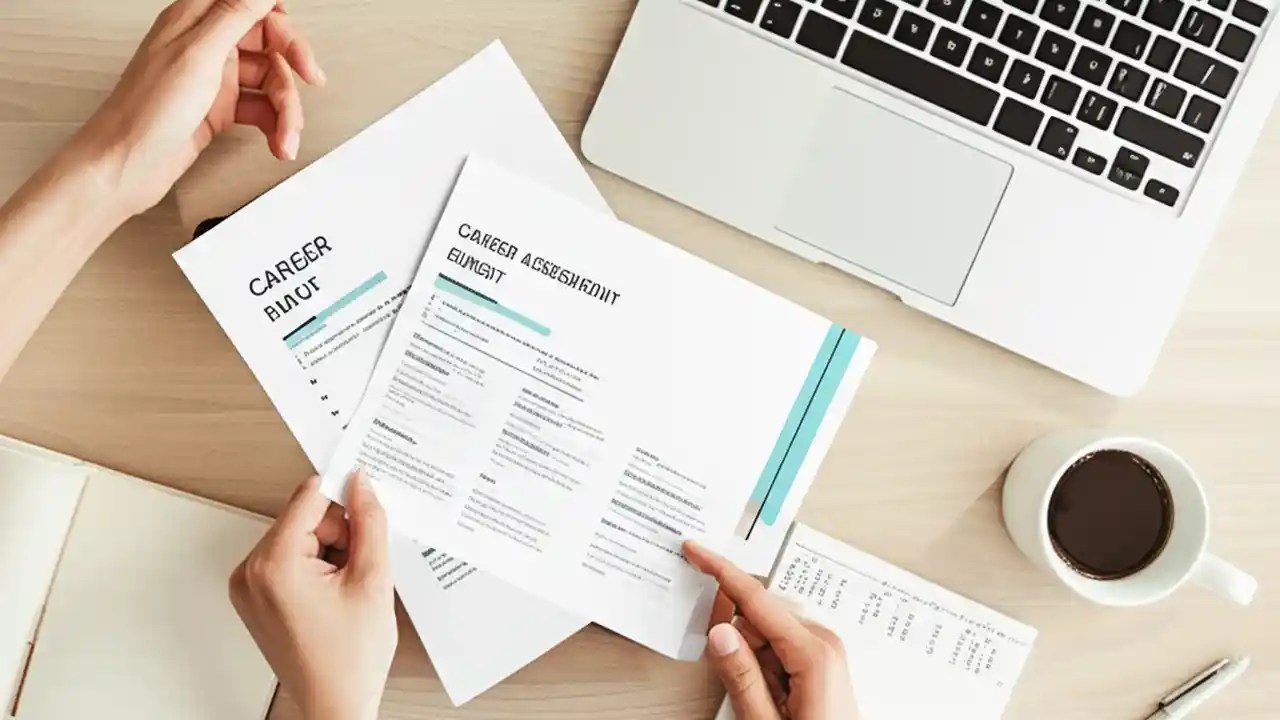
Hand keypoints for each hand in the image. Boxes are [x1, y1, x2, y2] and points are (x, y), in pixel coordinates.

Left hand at [72, 0, 323, 218]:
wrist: (125, 166)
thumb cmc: (146, 112)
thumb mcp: (198, 54)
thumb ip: (234, 13)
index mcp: (196, 19)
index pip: (249, 2)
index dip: (278, 15)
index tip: (298, 36)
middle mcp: (206, 44)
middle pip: (268, 40)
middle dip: (293, 62)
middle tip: (311, 78)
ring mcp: (214, 78)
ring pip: (269, 79)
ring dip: (286, 108)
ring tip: (287, 134)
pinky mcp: (219, 108)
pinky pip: (260, 108)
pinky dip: (274, 125)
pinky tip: (277, 140)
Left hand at [230, 473, 395, 719]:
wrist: (335, 704)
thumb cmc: (350, 660)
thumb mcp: (372, 579)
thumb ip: (369, 522)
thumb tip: (361, 484)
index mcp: (274, 565)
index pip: (308, 498)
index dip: (343, 491)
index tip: (364, 482)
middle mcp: (250, 573)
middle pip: (303, 519)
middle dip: (339, 534)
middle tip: (359, 569)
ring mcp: (248, 587)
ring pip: (299, 538)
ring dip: (329, 551)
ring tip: (346, 589)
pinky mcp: (255, 597)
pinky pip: (289, 559)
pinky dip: (316, 567)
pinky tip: (334, 594)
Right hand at [684, 541, 857, 719]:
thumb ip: (741, 675)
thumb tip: (721, 633)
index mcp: (813, 653)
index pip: (756, 599)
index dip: (721, 571)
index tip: (697, 551)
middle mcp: (823, 645)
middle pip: (759, 618)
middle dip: (736, 639)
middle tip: (731, 678)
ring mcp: (825, 653)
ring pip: (767, 636)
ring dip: (752, 660)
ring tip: (759, 701)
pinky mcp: (822, 664)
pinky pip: (780, 650)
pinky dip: (764, 667)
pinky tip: (767, 696)